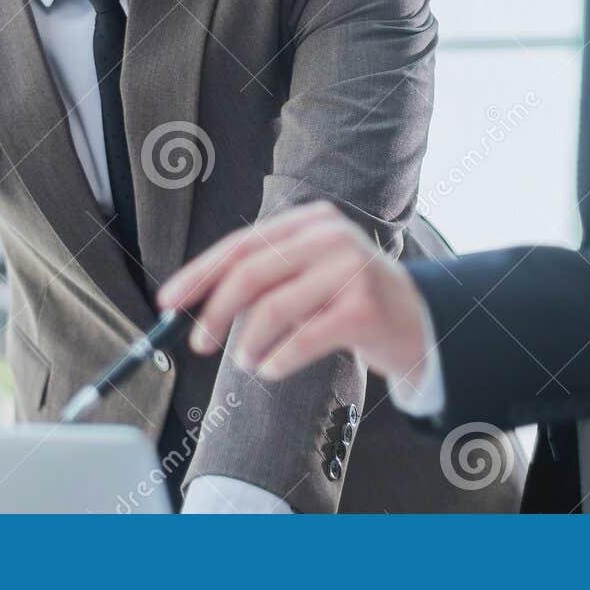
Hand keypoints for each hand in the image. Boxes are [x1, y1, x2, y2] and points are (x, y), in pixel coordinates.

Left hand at [157, 202, 430, 385]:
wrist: (420, 324)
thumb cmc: (352, 301)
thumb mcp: (311, 274)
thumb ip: (266, 277)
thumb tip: (198, 303)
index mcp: (310, 221)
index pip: (241, 243)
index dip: (199, 273)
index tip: (169, 301)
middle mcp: (330, 236)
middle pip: (251, 272)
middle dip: (214, 311)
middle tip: (198, 343)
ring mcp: (351, 269)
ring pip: (273, 307)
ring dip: (248, 343)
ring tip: (247, 362)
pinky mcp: (364, 308)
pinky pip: (303, 337)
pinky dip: (278, 359)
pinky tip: (272, 368)